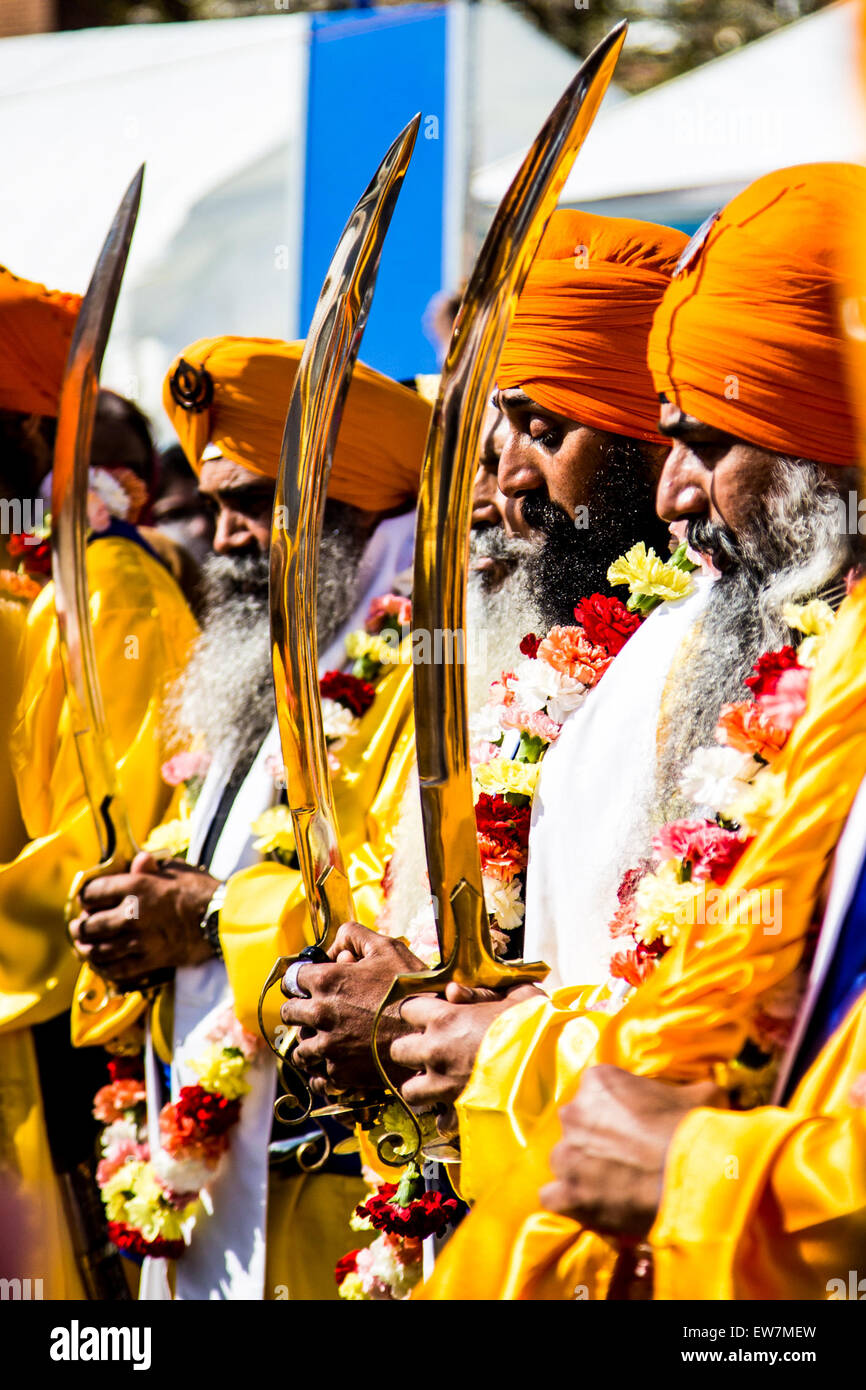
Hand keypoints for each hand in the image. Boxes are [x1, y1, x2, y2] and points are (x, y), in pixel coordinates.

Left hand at [68, 852, 218, 984]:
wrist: (222, 919)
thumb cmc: (200, 889)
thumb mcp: (173, 869)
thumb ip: (148, 867)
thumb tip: (135, 861)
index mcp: (135, 886)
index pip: (92, 892)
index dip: (85, 896)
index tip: (87, 899)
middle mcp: (131, 914)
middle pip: (89, 925)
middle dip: (79, 927)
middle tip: (78, 926)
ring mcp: (139, 941)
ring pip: (97, 951)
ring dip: (86, 949)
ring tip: (84, 946)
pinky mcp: (149, 961)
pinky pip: (116, 970)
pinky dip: (103, 968)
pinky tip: (100, 964)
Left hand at [278, 921, 424, 1092]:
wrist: (432, 1035)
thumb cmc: (412, 990)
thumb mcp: (387, 948)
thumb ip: (354, 935)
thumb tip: (334, 946)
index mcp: (327, 981)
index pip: (292, 978)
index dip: (303, 979)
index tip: (313, 984)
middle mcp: (320, 1014)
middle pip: (290, 1013)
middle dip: (302, 1009)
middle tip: (321, 1010)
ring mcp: (328, 1047)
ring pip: (299, 1046)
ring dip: (310, 1041)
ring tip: (328, 1038)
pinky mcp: (339, 1074)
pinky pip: (315, 1075)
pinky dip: (321, 1070)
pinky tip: (334, 1062)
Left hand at [389, 983, 541, 1109]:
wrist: (555, 1066)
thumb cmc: (536, 1025)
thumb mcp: (514, 995)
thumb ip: (479, 991)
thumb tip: (453, 991)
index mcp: (446, 1018)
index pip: (408, 1009)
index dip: (420, 1011)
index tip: (433, 1015)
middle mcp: (436, 1051)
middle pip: (398, 1050)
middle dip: (412, 1049)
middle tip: (433, 1048)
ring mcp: (443, 1085)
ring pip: (409, 1090)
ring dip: (422, 1085)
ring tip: (440, 1081)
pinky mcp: (458, 1112)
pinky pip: (439, 1121)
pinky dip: (447, 1116)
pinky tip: (460, 1106)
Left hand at [540, 1065, 725, 1240]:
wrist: (697, 1178)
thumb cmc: (697, 1130)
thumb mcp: (699, 1093)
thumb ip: (683, 1088)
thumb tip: (696, 1093)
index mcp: (599, 1082)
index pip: (597, 1092)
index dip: (617, 1112)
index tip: (635, 1127)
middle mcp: (573, 1111)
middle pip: (577, 1126)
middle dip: (596, 1140)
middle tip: (625, 1158)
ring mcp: (566, 1154)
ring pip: (565, 1160)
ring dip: (582, 1171)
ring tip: (612, 1186)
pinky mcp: (566, 1193)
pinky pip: (554, 1197)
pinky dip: (570, 1203)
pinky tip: (593, 1206)